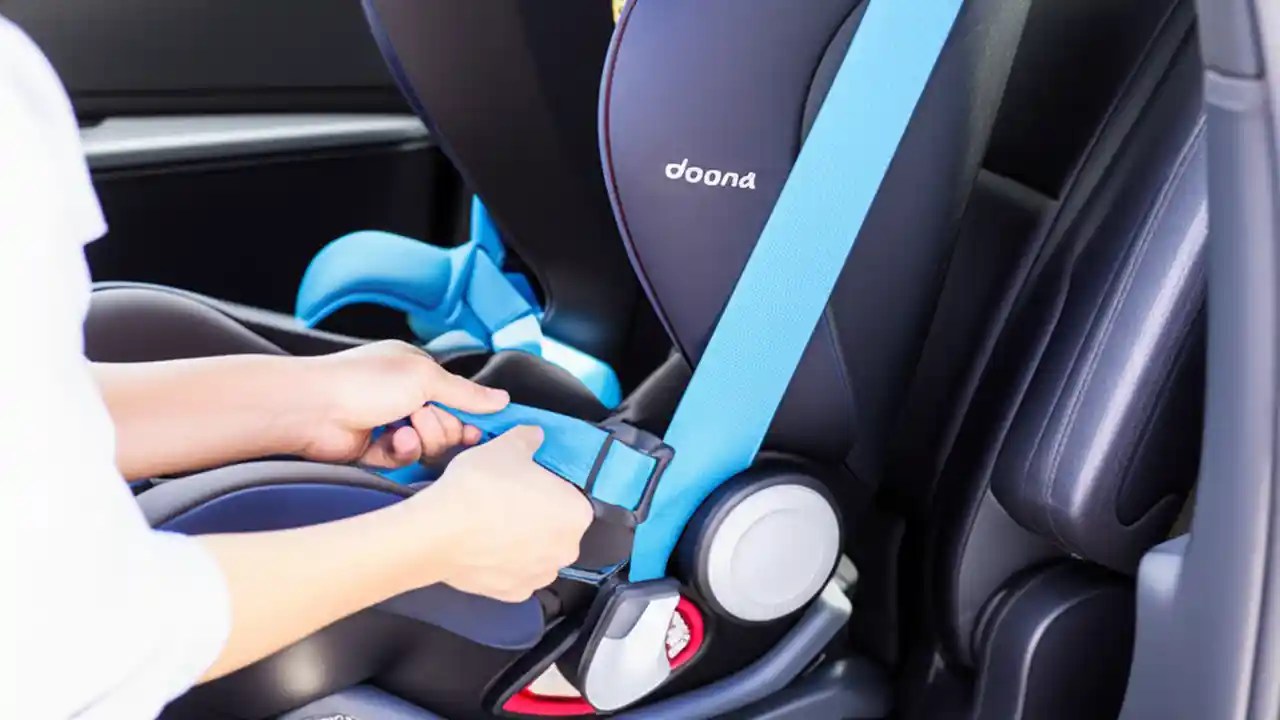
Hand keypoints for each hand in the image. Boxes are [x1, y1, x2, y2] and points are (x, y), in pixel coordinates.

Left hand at [297, 340, 508, 466]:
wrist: (311, 409)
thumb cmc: (363, 381)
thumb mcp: (425, 379)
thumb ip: (466, 394)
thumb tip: (501, 399)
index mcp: (416, 371)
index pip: (459, 396)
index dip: (472, 414)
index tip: (484, 428)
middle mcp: (404, 396)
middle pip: (448, 424)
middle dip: (443, 426)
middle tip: (426, 418)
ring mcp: (390, 423)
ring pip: (429, 444)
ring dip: (422, 439)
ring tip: (405, 429)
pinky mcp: (376, 450)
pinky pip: (406, 458)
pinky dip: (402, 451)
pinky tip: (391, 441)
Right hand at [408, 426, 593, 601]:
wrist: (438, 532)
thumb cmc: (479, 489)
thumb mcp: (507, 446)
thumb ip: (529, 438)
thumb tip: (535, 436)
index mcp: (576, 514)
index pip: (571, 495)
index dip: (549, 485)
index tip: (528, 480)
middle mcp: (566, 550)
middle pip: (557, 526)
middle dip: (538, 514)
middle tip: (508, 498)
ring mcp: (540, 575)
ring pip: (537, 551)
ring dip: (522, 539)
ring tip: (492, 521)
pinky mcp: (513, 594)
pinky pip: (515, 572)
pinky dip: (504, 561)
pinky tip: (485, 545)